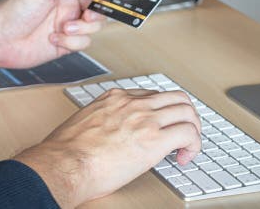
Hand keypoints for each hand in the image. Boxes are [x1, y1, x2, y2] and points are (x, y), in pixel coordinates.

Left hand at [0, 0, 109, 72]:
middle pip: (98, 10)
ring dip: (80, 30)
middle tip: (85, 16)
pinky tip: (53, 38)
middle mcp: (68, 7)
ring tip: (62, 29)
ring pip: (93, 29)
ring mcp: (67, 26)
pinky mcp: (65, 44)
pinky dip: (71, 43)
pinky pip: (82, 44)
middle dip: (94, 15)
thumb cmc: (12, 11)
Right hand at [15, 89, 201, 207]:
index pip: (153, 95)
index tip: (161, 127)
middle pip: (176, 97)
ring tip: (187, 146)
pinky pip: (189, 133)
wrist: (65, 164)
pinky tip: (184, 157)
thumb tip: (110, 136)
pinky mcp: (154, 140)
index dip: (162, 113)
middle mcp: (133, 103)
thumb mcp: (85, 122)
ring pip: (187, 111)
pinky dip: (194, 145)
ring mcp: (145, 118)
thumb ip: (102, 121)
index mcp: (115, 98)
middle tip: (184, 134)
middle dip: (185, 116)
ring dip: (193, 130)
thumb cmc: (67, 151)